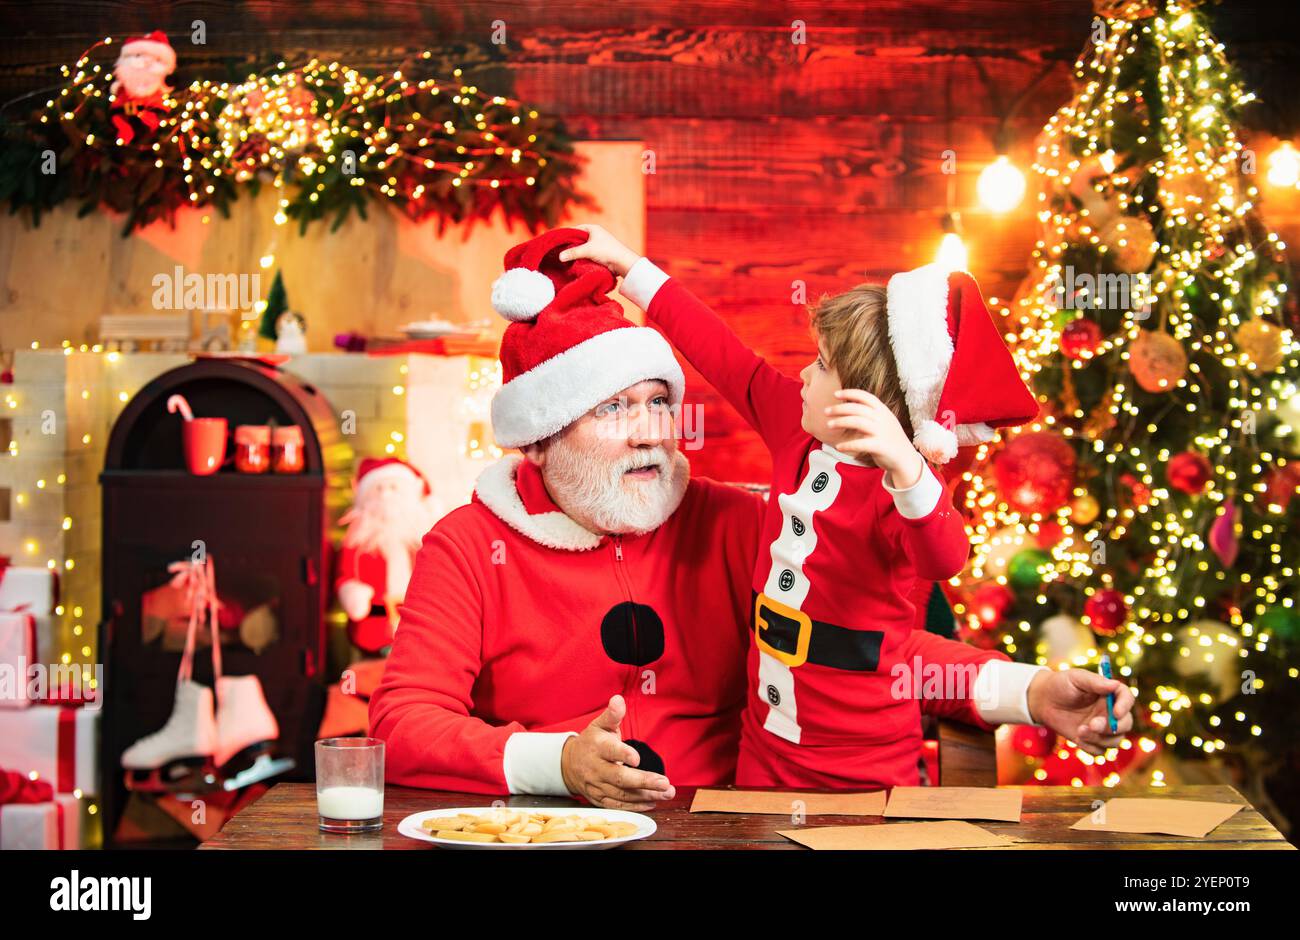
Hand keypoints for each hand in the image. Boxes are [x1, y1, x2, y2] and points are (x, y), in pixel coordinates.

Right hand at [557, 223, 640, 276]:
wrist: (622, 262)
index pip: (575, 229)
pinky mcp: (599, 254)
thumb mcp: (587, 250)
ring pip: (582, 248)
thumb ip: (573, 252)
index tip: (557, 242)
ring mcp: (598, 244)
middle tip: (559, 251)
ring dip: (576, 253)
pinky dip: (581, 257)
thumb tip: (559, 257)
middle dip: (570, 245)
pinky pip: (587, 254)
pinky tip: (574, 262)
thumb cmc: (606, 251)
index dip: (566, 235)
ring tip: (565, 258)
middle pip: (578, 239)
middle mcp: (595, 235)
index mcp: (593, 228)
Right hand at [560, 694, 674, 809]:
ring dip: (646, 795)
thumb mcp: (600, 725)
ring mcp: (596, 785)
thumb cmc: (592, 741)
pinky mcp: (599, 798)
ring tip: (667, 793)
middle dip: (643, 781)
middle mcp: (595, 768)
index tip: (637, 758)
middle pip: (619, 778)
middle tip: (665, 783)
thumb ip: (612, 714)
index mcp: (597, 747)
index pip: (609, 751)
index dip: (623, 754)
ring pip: (622, 794)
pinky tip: (653, 802)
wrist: (568, 764)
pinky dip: (635, 806)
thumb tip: (618, 699)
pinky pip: (618, 805)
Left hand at [825, 389, 922, 484]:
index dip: (850, 393)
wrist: (905, 458)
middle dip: (840, 408)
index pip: (866, 397)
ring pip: (858, 422)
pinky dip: (848, 444)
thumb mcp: (883, 422)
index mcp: (883, 411)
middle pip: (858, 409)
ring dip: (841, 422)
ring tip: (829, 425)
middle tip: (826, 411)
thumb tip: (847, 407)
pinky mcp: (881, 446)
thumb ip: (869, 414)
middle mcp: (883, 419)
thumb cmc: (889, 439)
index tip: (836, 394)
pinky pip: (861, 443)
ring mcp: (882, 432)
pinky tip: (838, 447)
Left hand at [1026, 668, 1134, 755]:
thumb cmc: (1060, 684)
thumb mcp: (1076, 678)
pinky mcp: (1091, 740)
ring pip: (1115, 740)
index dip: (1125, 706)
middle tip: (1092, 724)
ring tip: (1079, 730)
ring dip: (1100, 739)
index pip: (1127, 698)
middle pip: (1126, 724)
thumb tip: (1115, 684)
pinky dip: (1091, 747)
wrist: (1042, 700)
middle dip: (1111, 727)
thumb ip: (1094, 682)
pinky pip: (1100, 751)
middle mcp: (1109, 712)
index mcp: (1109, 694)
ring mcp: (1101, 727)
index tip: (1116, 712)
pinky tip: (1077, 738)